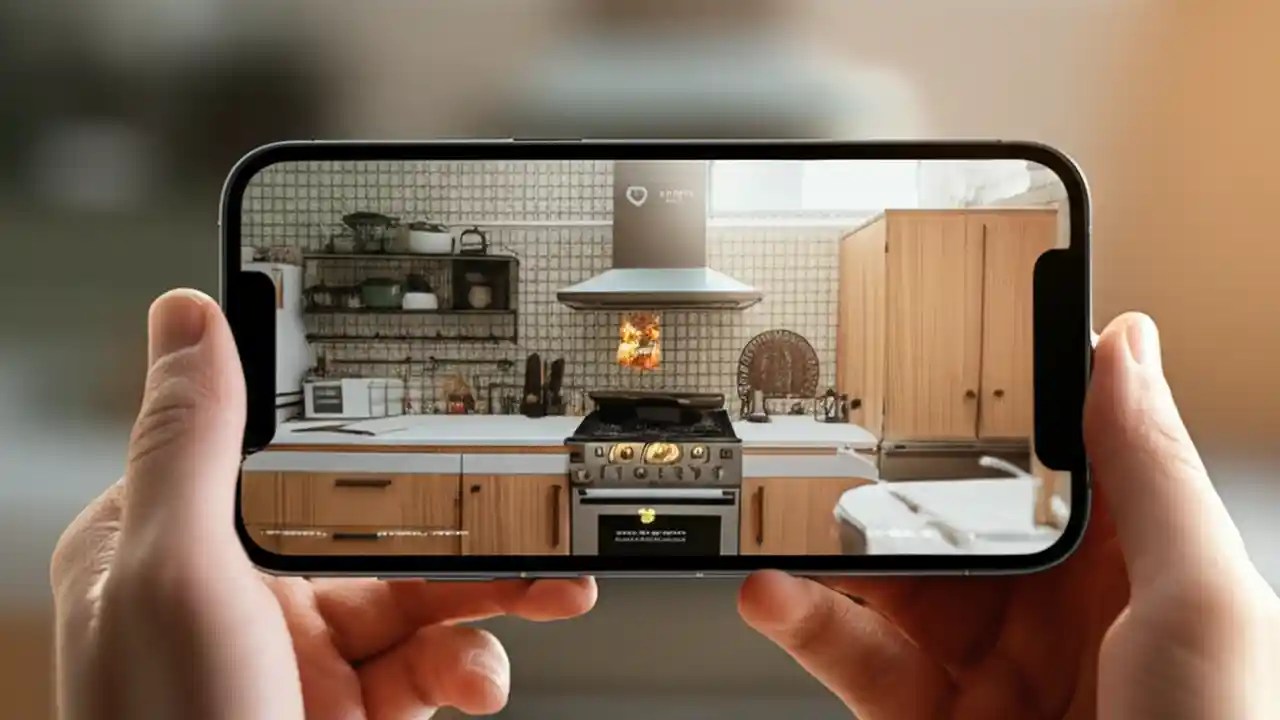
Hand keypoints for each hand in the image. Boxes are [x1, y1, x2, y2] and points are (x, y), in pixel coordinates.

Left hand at [50, 289, 596, 718]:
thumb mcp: (175, 578)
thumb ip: (194, 446)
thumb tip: (190, 319)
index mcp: (176, 542)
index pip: (274, 443)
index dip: (350, 411)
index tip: (421, 382)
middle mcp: (238, 593)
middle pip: (375, 518)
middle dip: (462, 514)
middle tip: (533, 501)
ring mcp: (301, 656)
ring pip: (421, 593)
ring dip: (495, 594)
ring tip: (559, 591)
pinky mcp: (352, 710)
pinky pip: (433, 667)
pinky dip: (474, 668)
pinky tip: (485, 681)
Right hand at [739, 313, 1279, 718]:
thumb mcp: (1204, 601)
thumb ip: (1149, 471)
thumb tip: (1124, 348)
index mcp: (1136, 569)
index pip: (1058, 459)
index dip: (1005, 402)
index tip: (947, 343)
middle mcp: (1058, 614)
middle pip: (953, 518)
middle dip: (891, 480)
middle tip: (835, 437)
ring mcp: (986, 671)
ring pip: (887, 586)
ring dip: (824, 552)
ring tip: (776, 517)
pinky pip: (851, 656)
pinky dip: (803, 621)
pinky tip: (774, 593)